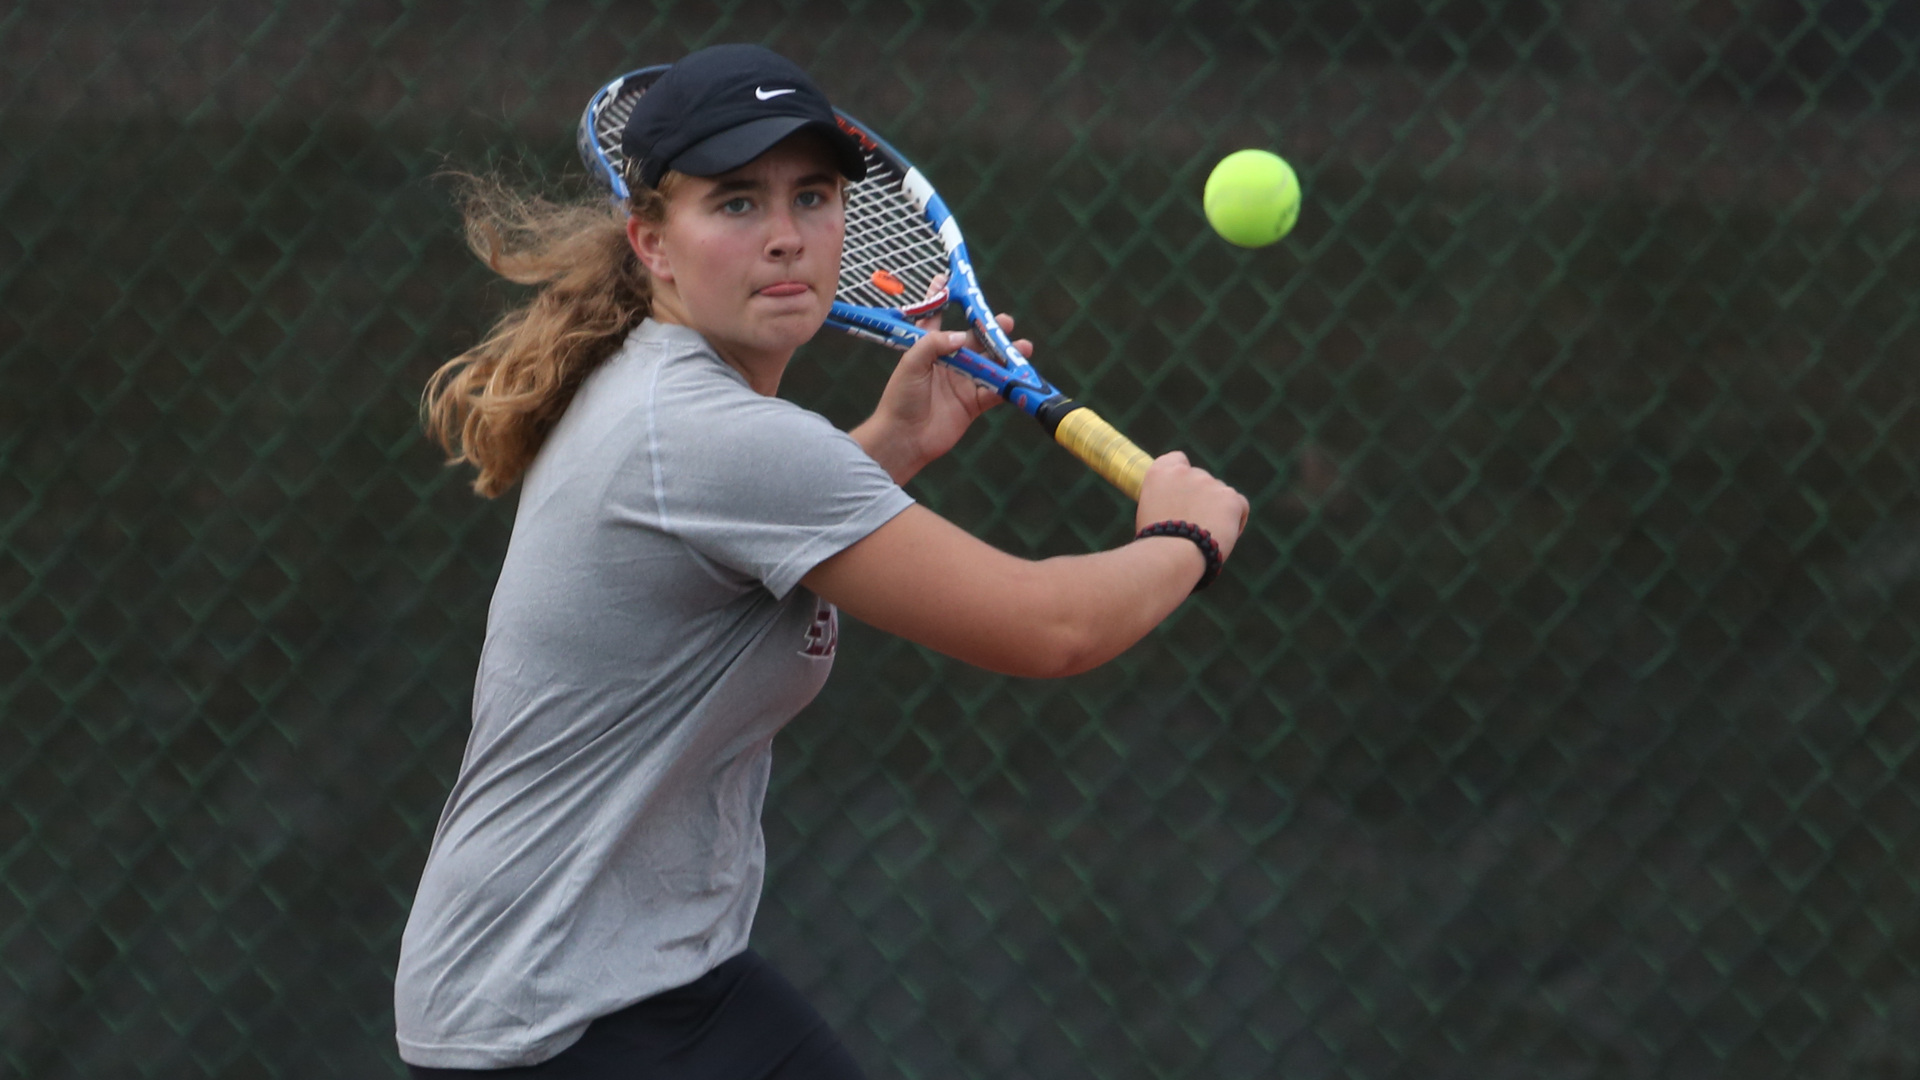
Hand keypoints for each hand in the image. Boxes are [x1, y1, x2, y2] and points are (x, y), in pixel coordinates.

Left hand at [851, 284, 1020, 483]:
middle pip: (973, 340)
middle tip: (1005, 321)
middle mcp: (948, 362)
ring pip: (990, 364)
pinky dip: (1008, 384)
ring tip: (1023, 347)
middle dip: (990, 329)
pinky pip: (995, 391)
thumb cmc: (900, 398)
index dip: (942, 298)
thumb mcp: (911, 363)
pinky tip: (1020, 376)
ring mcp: (962, 383)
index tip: (950, 279)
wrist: (904, 439)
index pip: (936, 317)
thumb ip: (934, 343)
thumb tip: (962, 335)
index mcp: (928, 349)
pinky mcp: (973, 404)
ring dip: (1006, 355)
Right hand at [1134, 452, 1249, 560]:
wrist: (1172, 555)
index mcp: (1160, 473)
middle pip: (1201, 480)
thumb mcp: (1148, 514)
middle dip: (1201, 498)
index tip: (1182, 495)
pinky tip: (1225, 536)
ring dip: (1217, 510)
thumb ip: (1164, 502)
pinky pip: (1240, 505)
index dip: (1182, 478)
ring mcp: (1209, 482)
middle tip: (1195, 525)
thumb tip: (1176, 510)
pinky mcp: (1230, 497)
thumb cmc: (1155, 544)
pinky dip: (1236, 518)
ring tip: (1207, 536)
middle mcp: (1185, 472)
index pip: (1177, 460)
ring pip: (1220, 494)